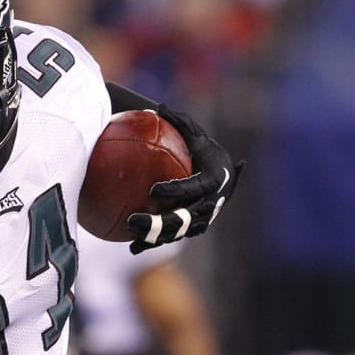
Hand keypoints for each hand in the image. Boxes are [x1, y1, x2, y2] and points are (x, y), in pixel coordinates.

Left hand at [127, 104, 244, 252]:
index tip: (153, 189)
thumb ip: (181, 123)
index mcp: (214, 179)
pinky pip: (174, 237)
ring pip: (179, 233)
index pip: (193, 187)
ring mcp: (204, 219)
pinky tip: (131, 247)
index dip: (176, 190)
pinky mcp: (194, 229)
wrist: (223, 173)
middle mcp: (212, 203)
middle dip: (160, 223)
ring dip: (156, 238)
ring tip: (132, 238)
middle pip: (185, 219)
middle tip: (133, 220)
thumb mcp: (197, 135)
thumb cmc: (205, 150)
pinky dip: (155, 242)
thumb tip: (159, 107)